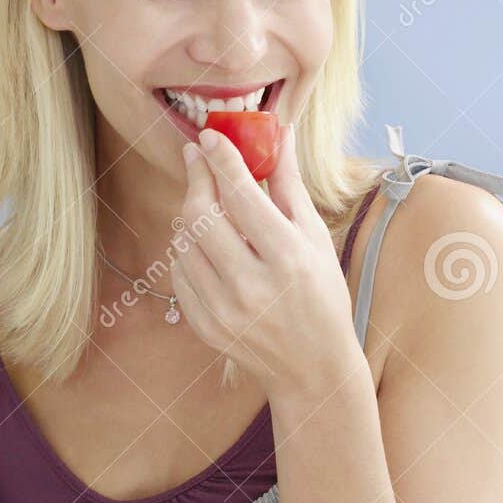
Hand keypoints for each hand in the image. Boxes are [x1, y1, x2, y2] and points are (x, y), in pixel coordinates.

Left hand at [171, 122, 362, 402]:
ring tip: (207, 202)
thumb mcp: (316, 240)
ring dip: (190, 212)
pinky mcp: (205, 326)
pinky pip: (180, 272)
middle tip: (198, 157)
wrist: (312, 368)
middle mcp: (252, 286)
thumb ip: (290, 187)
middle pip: (202, 215)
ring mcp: (224, 310)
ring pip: (184, 241)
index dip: (221, 159)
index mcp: (288, 259)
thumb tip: (279, 135)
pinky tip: (206, 245)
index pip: (241, 196)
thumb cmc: (322, 297)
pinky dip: (187, 249)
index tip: (209, 136)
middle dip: (197, 177)